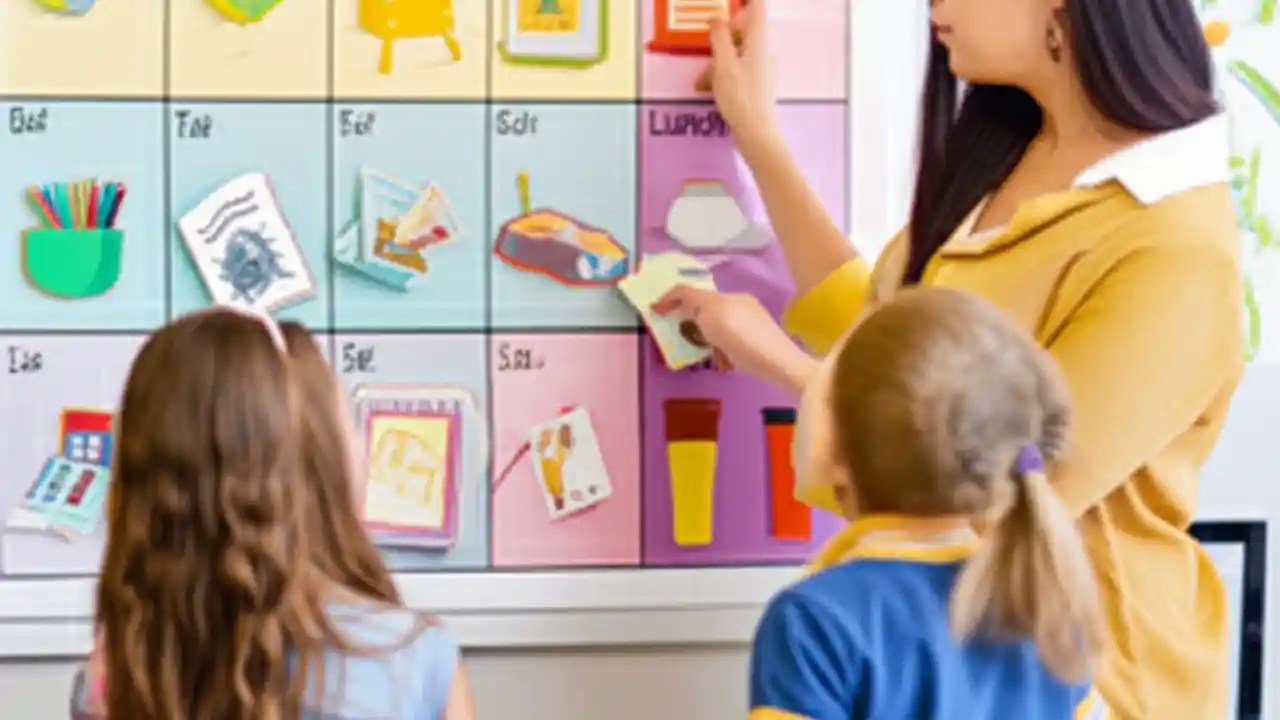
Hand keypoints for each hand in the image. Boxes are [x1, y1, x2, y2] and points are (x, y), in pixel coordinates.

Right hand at [652, 285, 815, 391]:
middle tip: (683, 339)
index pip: (695, 291)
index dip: (671, 299)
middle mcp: (742, 306)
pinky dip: (722, 352)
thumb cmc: (741, 337)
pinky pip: (731, 345)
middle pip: (706, 312)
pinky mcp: (759, 345)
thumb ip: (691, 302)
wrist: (779, 364)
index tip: (654, 311)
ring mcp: (752, 325)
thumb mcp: (711, 313)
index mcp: (730, 296)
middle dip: (692, 324)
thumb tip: (680, 302)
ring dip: (707, 341)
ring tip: (707, 356)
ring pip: (718, 331)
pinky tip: (724, 364)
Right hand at [695, 0, 780, 148]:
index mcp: (759, 37)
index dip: (742, 2)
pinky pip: (738, 66)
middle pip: (744, 27)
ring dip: (718, 59)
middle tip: (707, 46)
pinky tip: (708, 87)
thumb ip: (719, 37)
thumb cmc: (740, 96)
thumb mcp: (723, 64)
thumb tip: (716, 19)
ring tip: (703, 79)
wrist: (757, 131)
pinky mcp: (757, 79)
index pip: (756, 5)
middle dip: (722, 36)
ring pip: (738, 49)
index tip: (725, 6)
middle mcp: (764, 46)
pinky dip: (723, 72)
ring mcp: (762, 63)